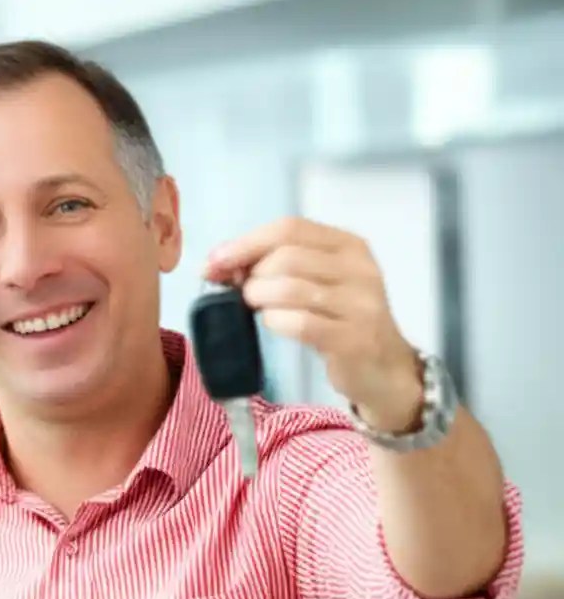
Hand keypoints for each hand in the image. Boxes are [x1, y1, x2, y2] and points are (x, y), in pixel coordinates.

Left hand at [203, 217, 423, 431]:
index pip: (290, 228)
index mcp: (349, 246)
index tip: (215, 261)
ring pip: (289, 288)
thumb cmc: (340, 321)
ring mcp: (361, 305)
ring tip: (257, 309)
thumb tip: (219, 262)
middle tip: (243, 294)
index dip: (245, 243)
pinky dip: (274, 321)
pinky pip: (299, 322)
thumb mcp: (317, 282)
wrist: (383, 370)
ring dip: (258, 299)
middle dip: (251, 275)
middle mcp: (360, 269)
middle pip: (286, 257)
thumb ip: (277, 265)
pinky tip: (274, 324)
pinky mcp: (353, 339)